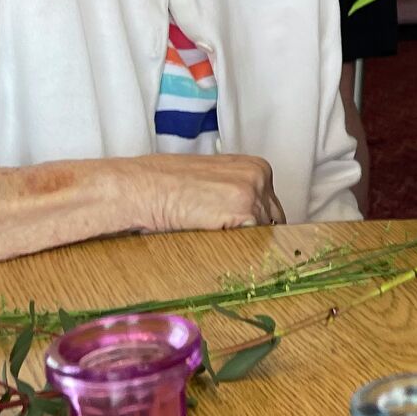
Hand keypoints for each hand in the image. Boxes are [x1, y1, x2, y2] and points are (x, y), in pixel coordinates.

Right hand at [111, 155, 283, 232]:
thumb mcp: (212, 184)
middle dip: (254, 237)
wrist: (142, 187)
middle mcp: (260, 175)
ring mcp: (254, 191)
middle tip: (229, 245)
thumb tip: (252, 227)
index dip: (258, 228)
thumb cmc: (166, 186)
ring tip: (216, 242)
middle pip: (274, 221)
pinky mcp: (245, 210)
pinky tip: (215, 243)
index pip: (272, 209)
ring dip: (245, 244)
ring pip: (264, 234)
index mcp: (255, 166)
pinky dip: (237, 249)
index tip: (245, 240)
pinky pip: (253, 241)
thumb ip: (235, 198)